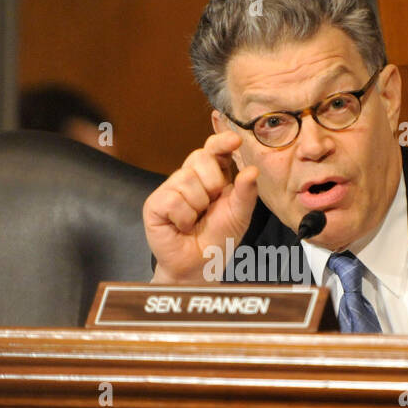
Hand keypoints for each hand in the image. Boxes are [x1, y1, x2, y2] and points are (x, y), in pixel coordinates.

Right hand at [143, 131, 259, 282]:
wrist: (199, 266)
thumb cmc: (218, 239)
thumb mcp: (239, 215)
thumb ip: (246, 192)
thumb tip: (253, 170)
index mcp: (211, 175)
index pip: (214, 149)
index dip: (221, 141)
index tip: (235, 140)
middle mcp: (188, 177)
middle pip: (200, 157)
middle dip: (212, 184)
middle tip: (209, 207)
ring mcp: (170, 189)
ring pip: (186, 180)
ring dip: (197, 207)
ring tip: (194, 221)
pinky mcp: (154, 204)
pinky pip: (173, 200)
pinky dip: (183, 218)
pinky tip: (181, 226)